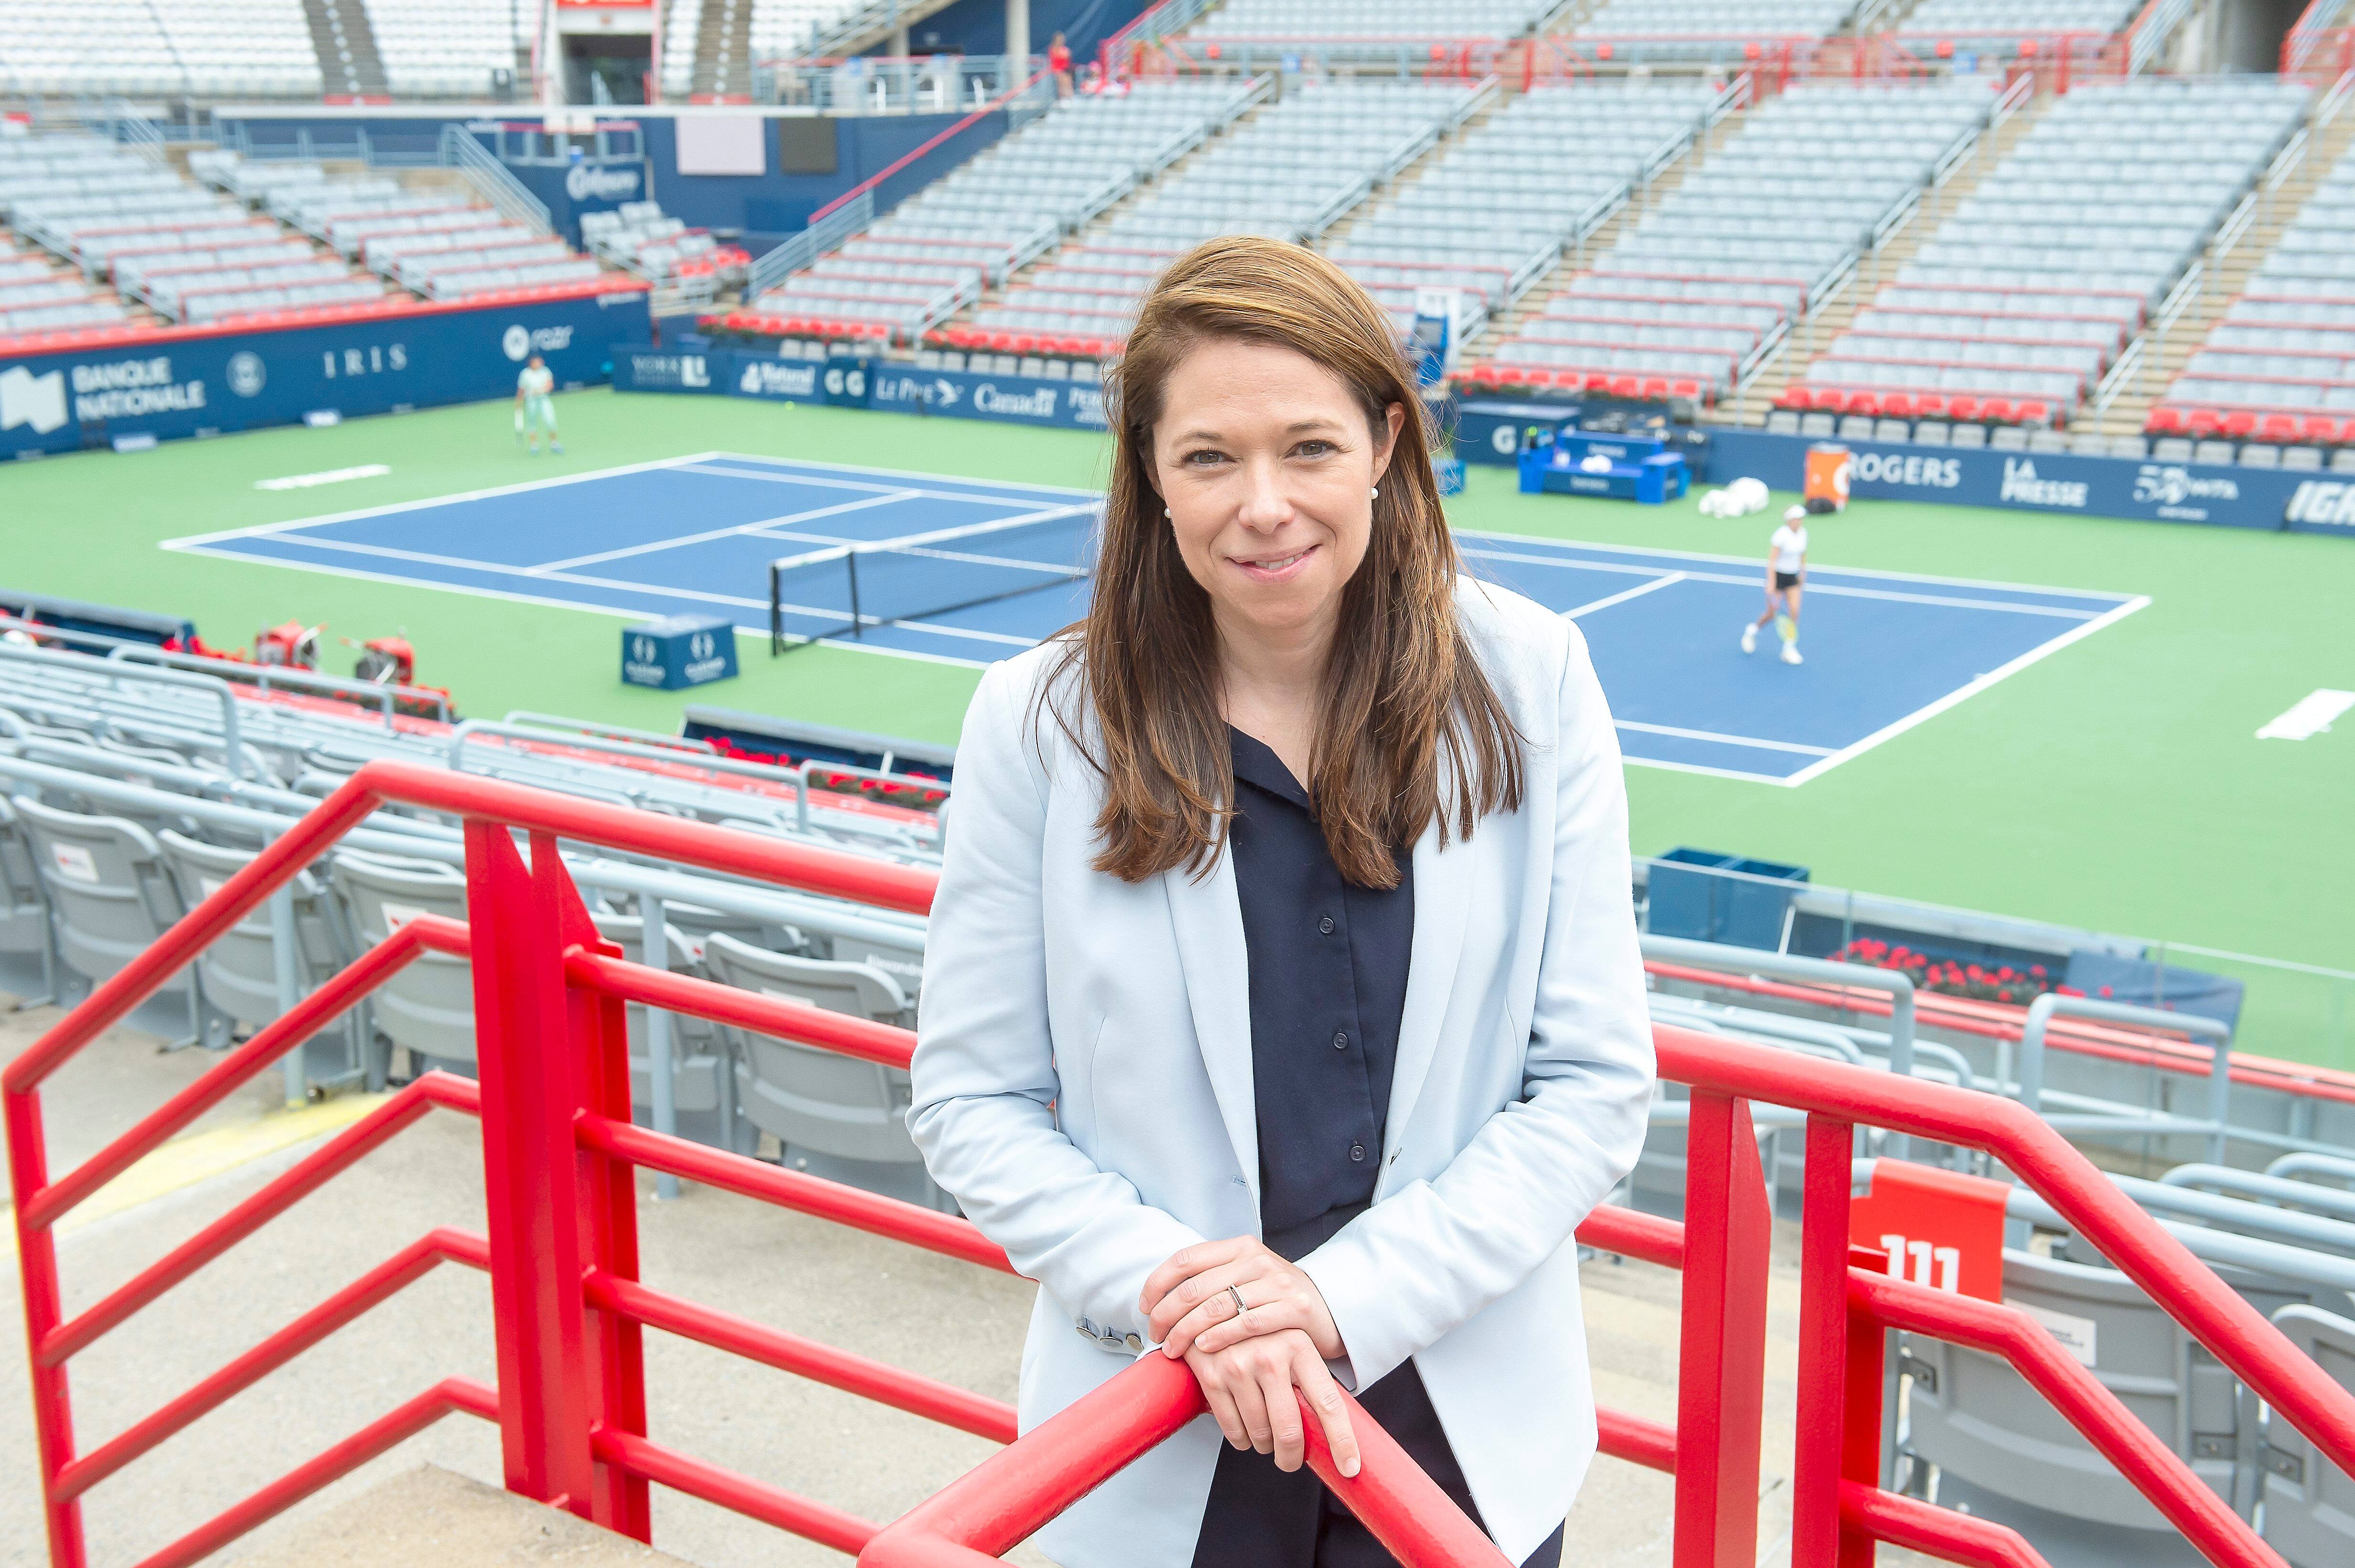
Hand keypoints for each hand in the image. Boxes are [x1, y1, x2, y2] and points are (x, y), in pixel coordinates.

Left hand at [1141, 1235, 1343, 1360]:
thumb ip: (1210, 1279)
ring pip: (1216, 1306)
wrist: (1328, 1308)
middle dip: (1167, 1314)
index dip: (1157, 1283)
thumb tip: (1157, 1298)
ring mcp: (1276, 1282)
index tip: (1145, 1307)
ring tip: (1173, 1349)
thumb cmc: (1273, 1299)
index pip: (1185, 1258)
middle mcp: (1256, 1259)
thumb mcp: (1243, 1278)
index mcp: (1238, 1247)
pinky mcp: (1294, 1307)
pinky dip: (1220, 1337)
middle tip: (1156, 1335)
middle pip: (1195, 1286)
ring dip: (1186, 1331)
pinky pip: (1247, 1323)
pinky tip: (1203, 1348)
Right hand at [1183, 1329, 1359, 1476]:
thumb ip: (1306, 1379)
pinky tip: (1245, 1433)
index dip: (1341, 1440)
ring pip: (1260, 1434)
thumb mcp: (1290, 1344)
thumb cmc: (1261, 1335)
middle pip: (1290, 1430)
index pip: (1328, 1403)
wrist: (1210, 1308)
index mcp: (1300, 1347)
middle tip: (1290, 1462)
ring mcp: (1239, 1366)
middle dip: (1291, 1458)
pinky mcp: (1212, 1377)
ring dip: (1264, 1446)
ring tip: (1264, 1439)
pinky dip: (1241, 1440)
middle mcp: (1271, 1356)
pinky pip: (1232, 1430)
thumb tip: (1330, 1429)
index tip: (1349, 1468)